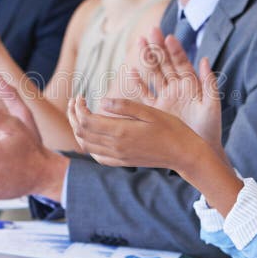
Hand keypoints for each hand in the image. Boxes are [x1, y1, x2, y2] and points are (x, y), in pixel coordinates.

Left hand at [67, 95, 208, 170]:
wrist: (183, 154)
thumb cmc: (170, 128)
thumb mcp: (149, 111)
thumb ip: (124, 106)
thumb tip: (101, 101)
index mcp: (120, 131)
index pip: (86, 120)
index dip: (78, 107)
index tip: (80, 95)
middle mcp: (115, 146)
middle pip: (81, 133)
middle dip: (73, 115)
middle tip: (75, 101)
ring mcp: (118, 156)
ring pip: (86, 145)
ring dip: (77, 129)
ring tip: (78, 114)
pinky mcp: (122, 162)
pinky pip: (97, 156)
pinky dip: (88, 144)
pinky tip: (91, 134)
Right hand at [126, 28, 222, 152]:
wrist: (199, 150)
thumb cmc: (210, 129)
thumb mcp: (212, 106)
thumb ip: (209, 83)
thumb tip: (204, 59)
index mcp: (191, 85)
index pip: (182, 62)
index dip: (175, 49)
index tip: (168, 36)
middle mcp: (177, 88)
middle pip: (166, 63)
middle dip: (159, 47)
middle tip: (151, 30)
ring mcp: (165, 98)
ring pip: (154, 74)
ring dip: (148, 59)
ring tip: (140, 42)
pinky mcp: (155, 110)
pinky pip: (144, 94)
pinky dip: (138, 83)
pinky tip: (131, 72)